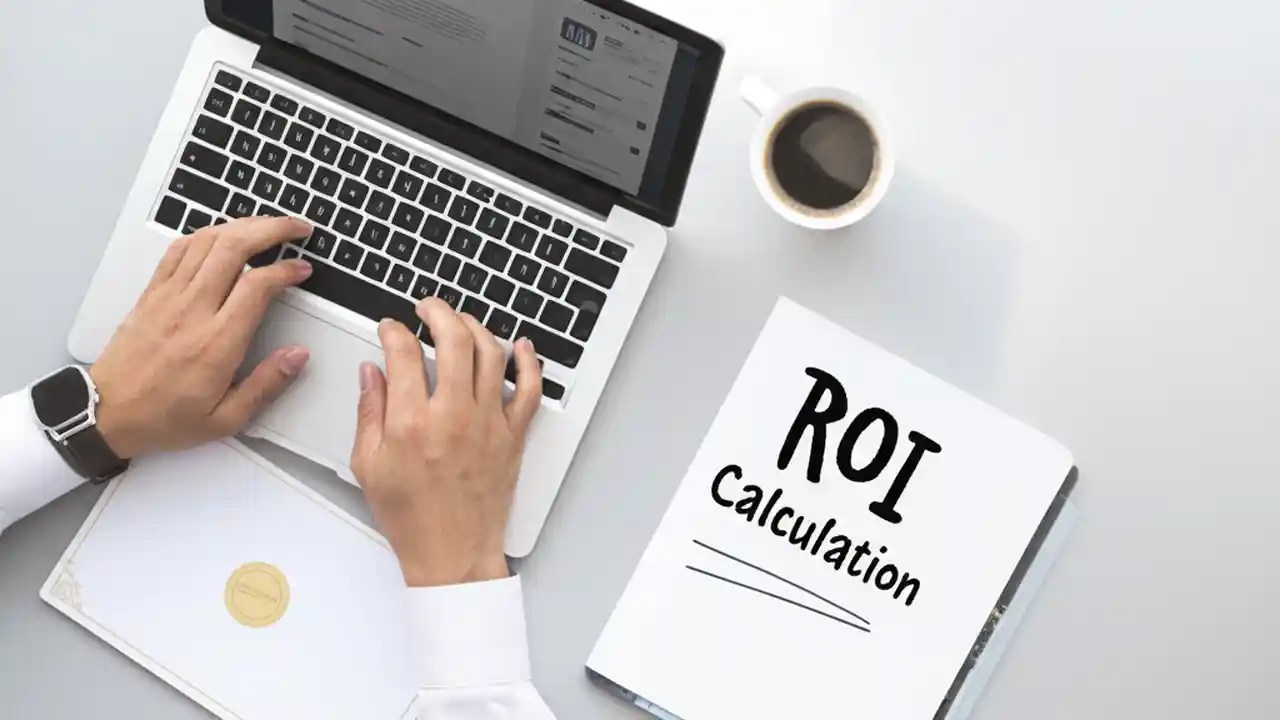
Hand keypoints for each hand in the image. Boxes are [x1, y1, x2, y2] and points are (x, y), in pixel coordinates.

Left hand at [90, 217, 314, 458]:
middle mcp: (192, 311)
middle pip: (234, 247)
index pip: (257, 285)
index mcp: (216, 343)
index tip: (303, 269)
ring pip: (207, 241)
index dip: (287, 269)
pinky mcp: (152, 293)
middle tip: (296, 228)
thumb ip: (267, 384)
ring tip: (266, 225)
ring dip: (242, 224)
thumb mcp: (226, 419)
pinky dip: (206, 234)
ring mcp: (168, 297)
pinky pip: (179, 250)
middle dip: (272, 229)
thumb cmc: (164, 418)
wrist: (106, 415)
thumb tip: (298, 355)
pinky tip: (222, 235)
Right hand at [351, 298, 542, 586]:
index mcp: (412, 423)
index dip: (394, 330)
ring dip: (476, 328)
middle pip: (455, 339)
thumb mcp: (368, 465)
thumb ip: (369, 412)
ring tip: (461, 322)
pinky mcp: (512, 436)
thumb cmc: (412, 517)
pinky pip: (530, 390)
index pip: (405, 353)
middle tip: (428, 307)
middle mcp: (454, 416)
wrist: (452, 553)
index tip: (390, 328)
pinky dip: (529, 363)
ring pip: (492, 354)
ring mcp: (488, 423)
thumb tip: (372, 373)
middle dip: (439, 311)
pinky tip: (521, 346)